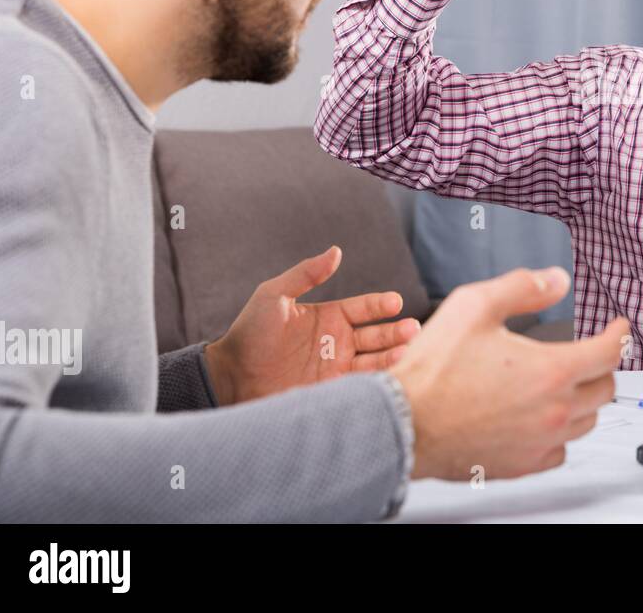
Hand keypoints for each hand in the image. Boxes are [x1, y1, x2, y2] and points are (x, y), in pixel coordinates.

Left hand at [205, 246, 419, 403]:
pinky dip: (378, 379)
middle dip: (396, 332)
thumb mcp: (274, 295)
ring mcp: (336, 367)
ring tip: (407, 350)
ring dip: (393, 355)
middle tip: (412, 329)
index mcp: (329, 316)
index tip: (395, 302)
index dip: (381, 305)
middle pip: (377, 335)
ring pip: (375, 360)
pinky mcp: (331, 391)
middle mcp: (338, 341)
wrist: (230, 376)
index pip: (364, 308)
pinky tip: (390, 374)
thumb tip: (337, 251)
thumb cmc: (249, 332)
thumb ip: (306, 274)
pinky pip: (361, 384)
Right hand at [390, 266, 628, 481]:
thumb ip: (522, 287)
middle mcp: (554, 411)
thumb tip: (556, 280)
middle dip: (602, 366)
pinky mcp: (523, 465)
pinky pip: (560, 451)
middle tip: (591, 355)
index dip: (619, 334)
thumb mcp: (475, 306)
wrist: (402, 423)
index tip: (618, 328)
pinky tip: (543, 420)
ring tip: (567, 385)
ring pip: (587, 422)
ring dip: (584, 400)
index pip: (609, 352)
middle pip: (605, 388)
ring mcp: (540, 442)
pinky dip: (560, 434)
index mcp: (552, 371)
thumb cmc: (433, 371)